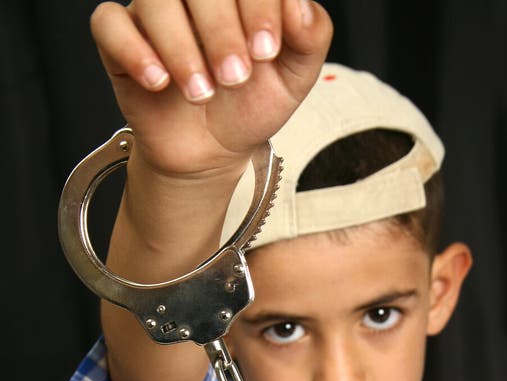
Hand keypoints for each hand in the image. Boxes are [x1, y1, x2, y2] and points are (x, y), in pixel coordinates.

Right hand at [90, 0, 332, 175]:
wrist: (213, 150)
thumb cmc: (250, 104)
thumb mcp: (294, 77)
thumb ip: (310, 36)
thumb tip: (299, 4)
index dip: (257, 4)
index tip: (267, 52)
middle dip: (220, 30)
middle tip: (235, 78)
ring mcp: (153, 9)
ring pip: (154, 0)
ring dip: (181, 48)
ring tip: (202, 93)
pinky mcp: (118, 37)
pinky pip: (108, 23)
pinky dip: (133, 51)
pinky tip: (158, 82)